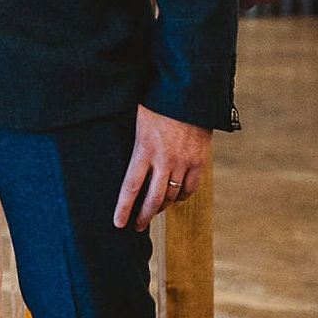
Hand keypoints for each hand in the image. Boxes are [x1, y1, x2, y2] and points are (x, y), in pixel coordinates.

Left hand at [114, 107, 211, 233]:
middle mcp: (164, 160)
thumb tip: (126, 161)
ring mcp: (183, 162)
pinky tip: (175, 198)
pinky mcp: (199, 160)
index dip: (123, 208)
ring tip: (154, 211)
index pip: (130, 187)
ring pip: (172, 196)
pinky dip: (181, 196)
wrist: (190, 90)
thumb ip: (134, 144)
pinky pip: (190, 188)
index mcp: (144, 149)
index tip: (118, 224)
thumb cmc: (158, 100)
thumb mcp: (138, 120)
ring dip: (162, 206)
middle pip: (153, 199)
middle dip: (143, 216)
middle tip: (137, 227)